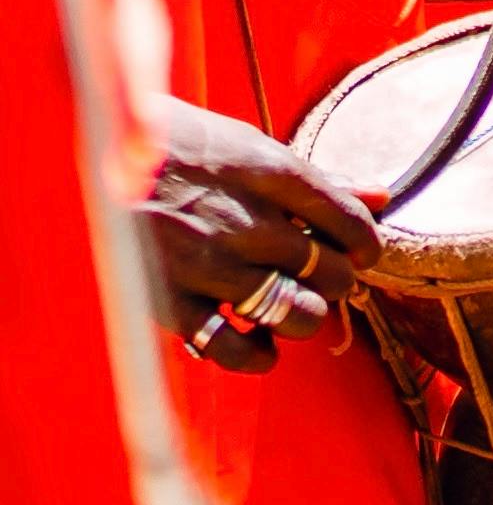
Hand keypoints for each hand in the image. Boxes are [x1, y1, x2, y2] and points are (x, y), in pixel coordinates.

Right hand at [145, 103, 380, 371]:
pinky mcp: (171, 301)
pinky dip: (257, 356)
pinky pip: (234, 350)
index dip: (366, 243)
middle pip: (329, 272)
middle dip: (337, 281)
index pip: (348, 219)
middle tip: (324, 277)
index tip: (362, 251)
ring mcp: (207, 263)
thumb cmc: (183, 148)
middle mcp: (244, 220)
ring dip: (305, 316)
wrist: (98, 153)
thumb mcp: (251, 147)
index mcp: (268, 172)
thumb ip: (317, 179)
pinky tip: (257, 342)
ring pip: (295, 314)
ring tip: (293, 305)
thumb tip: (382, 195)